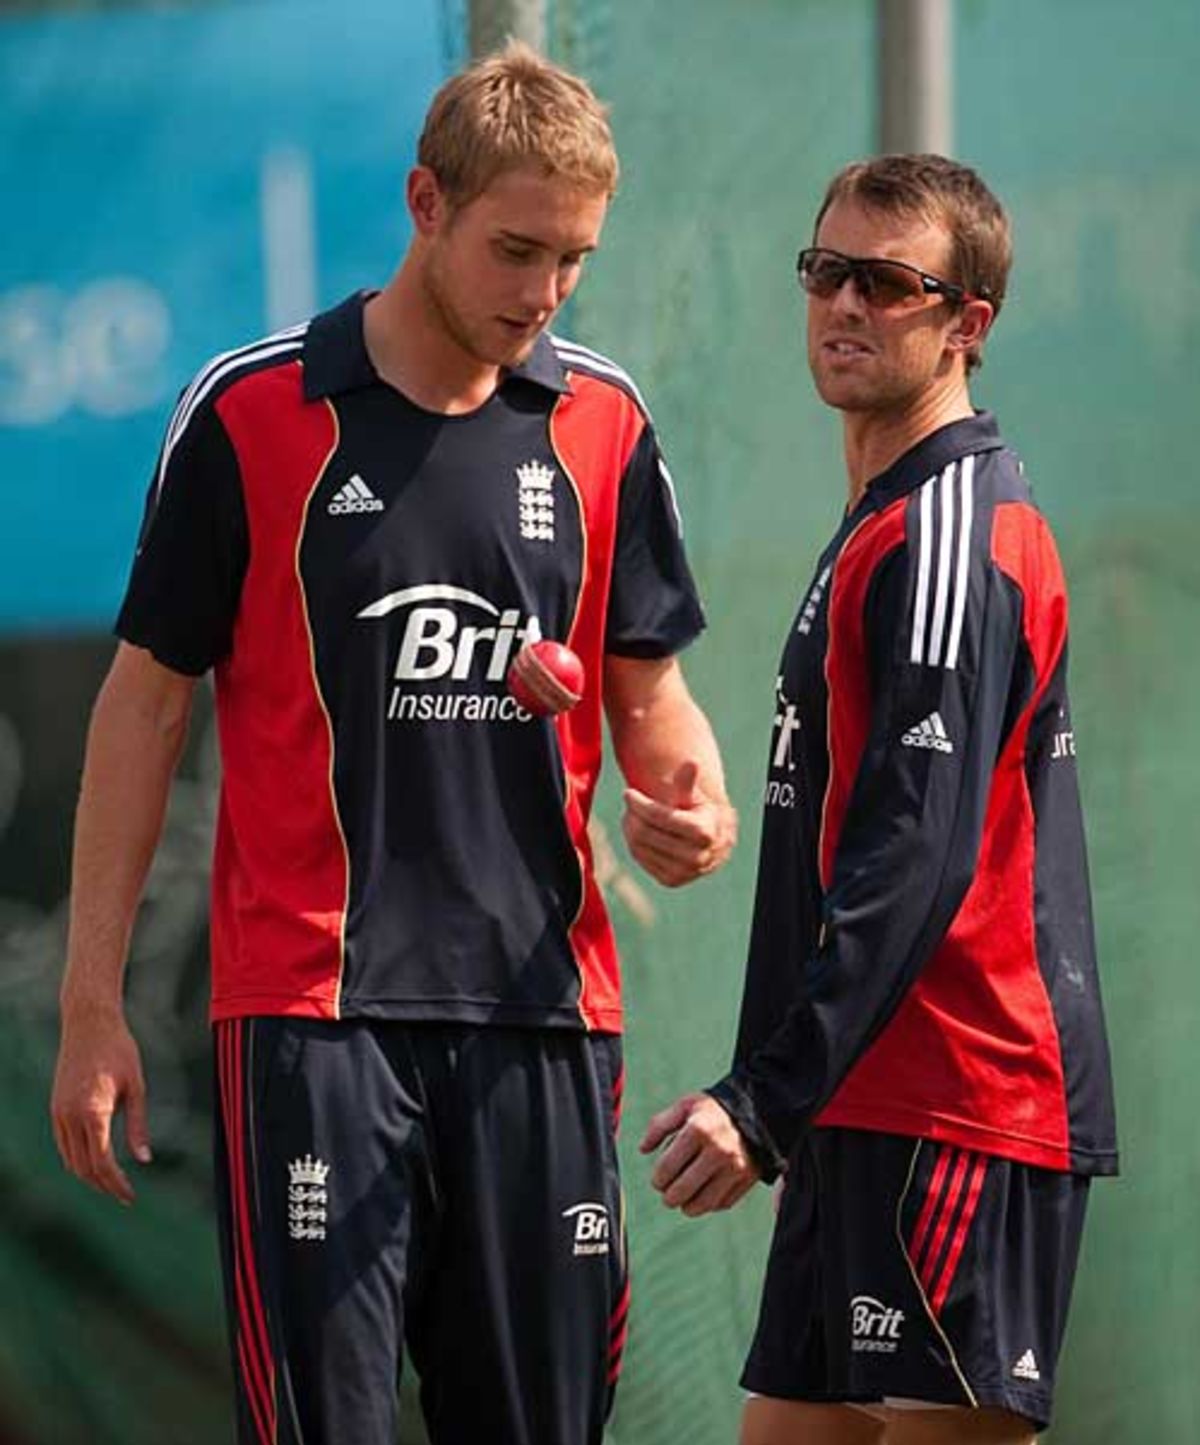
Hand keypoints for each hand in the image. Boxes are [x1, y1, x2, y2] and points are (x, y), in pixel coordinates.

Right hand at [50, 1004, 151, 1204]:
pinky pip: (63, 1144)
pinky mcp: (55, 1107)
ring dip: (90, 1175)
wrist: (89, 1023)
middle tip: (124, 1195)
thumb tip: (145, 1160)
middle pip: (83, 1167)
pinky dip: (78, 1159)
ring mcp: (58, 1113)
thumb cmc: (120, 1050)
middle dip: (104, 1185)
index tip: (131, 1196)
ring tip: (113, 1183)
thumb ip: (138, 1126)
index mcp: (93, 1112)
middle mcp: (70, 1116)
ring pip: (70, 1159)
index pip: (102, 1162)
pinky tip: (96, 1161)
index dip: (116, 1183)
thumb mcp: (137, 1087)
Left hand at [621, 760, 736, 886]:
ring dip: (631, 827)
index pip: (660, 816)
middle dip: (634, 814)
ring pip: (638, 846)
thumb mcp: (692, 795)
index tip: (627, 793)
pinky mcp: (671, 881)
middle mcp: (698, 857)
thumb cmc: (697, 810)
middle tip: (631, 803)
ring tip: (636, 816)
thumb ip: (687, 782)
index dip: (640, 803)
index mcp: (705, 831)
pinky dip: (635, 843)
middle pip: (645, 832)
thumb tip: (692, 762)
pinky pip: (640, 859)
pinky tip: (642, 832)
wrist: (710, 841)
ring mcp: (685, 873)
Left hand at [639, 1092, 759, 1216]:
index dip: (657, 1179)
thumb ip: (659, 1125)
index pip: (667, 1168)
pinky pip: (721, 1204)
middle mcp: (717, 1151)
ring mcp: (734, 1167)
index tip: (658, 1180)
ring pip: (701, 1204)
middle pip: (681, 1191)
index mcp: (698, 1130)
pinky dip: (708, 1203)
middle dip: (668, 1196)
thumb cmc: (713, 1110)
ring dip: (686, 1205)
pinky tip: (704, 1192)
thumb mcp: (684, 1106)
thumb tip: (642, 1149)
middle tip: (667, 1191)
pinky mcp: (746, 1178)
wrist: (756, 1111)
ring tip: (683, 1197)